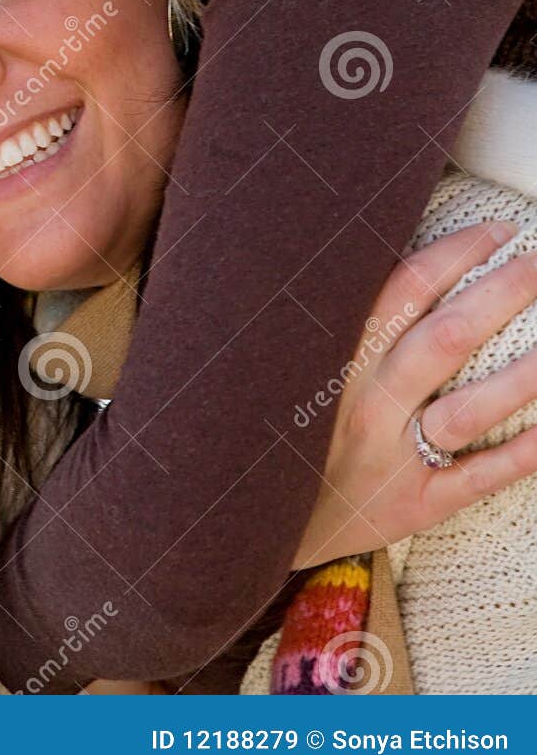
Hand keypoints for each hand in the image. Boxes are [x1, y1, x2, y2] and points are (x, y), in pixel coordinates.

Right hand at [294, 219, 536, 568]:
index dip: (456, 254)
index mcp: (335, 358)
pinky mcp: (413, 504)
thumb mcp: (284, 365)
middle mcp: (365, 403)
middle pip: (446, 338)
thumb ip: (326, 318)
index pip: (404, 289)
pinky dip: (522, 454)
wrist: (244, 523)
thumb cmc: (274, 428)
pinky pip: (477, 478)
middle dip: (504, 294)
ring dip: (525, 376)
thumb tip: (368, 258)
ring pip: (470, 411)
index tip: (498, 231)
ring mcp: (392, 456)